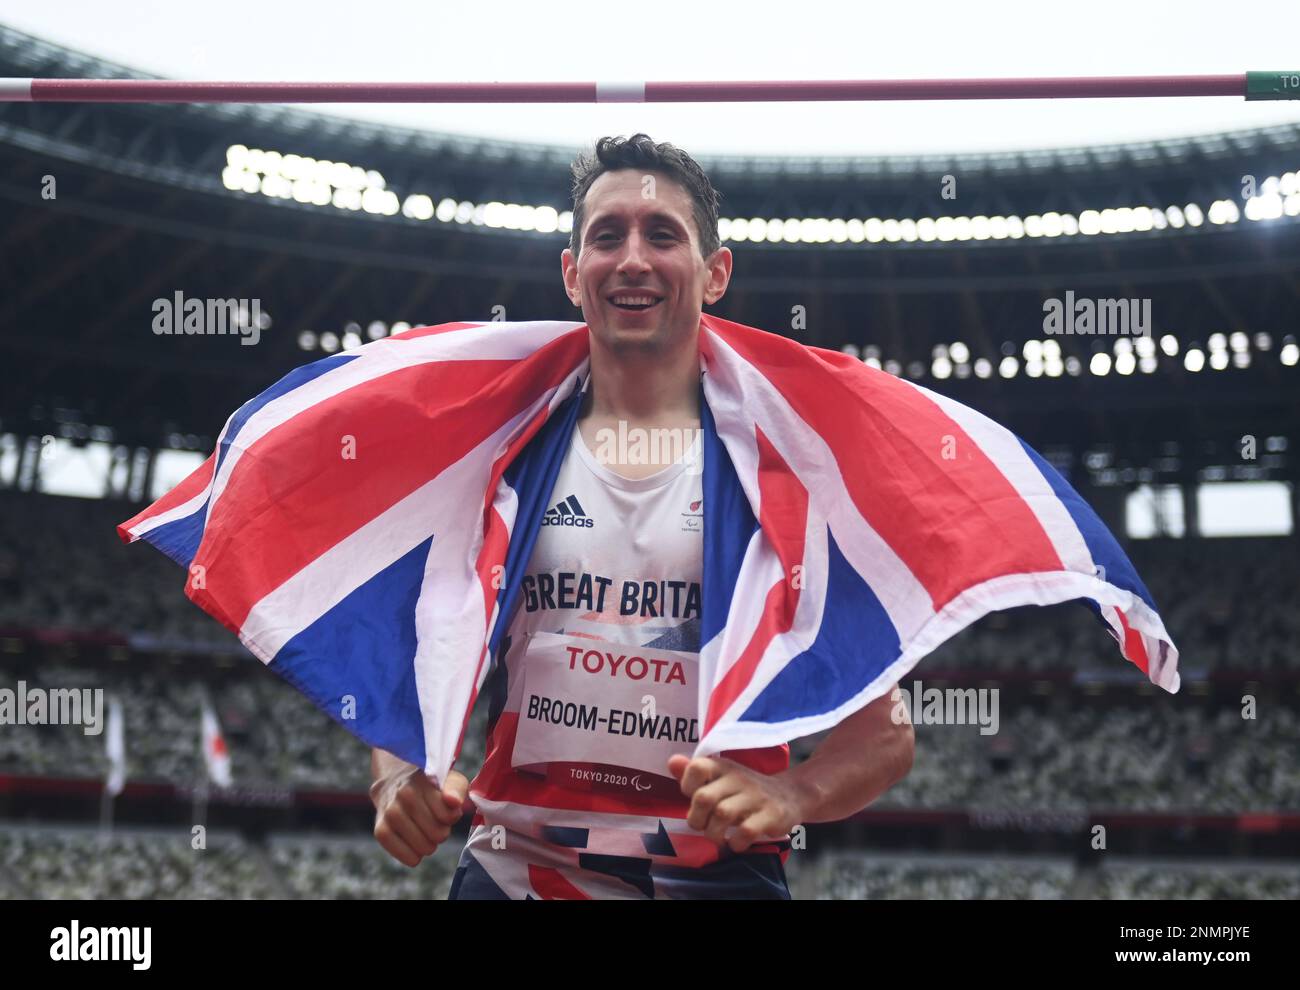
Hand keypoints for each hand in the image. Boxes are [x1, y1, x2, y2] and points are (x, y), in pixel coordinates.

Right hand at [371, 767, 468, 866]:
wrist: (394, 783)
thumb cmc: (430, 787)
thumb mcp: (449, 780)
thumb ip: (456, 790)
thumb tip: (453, 802)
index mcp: (424, 782)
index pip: (448, 815)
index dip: (452, 818)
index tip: (446, 811)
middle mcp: (404, 795)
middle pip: (437, 833)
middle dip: (441, 832)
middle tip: (435, 823)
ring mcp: (390, 812)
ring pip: (422, 846)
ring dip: (429, 845)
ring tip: (425, 832)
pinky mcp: (380, 830)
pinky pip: (403, 854)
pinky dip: (412, 856)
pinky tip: (415, 848)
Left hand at [667, 754, 805, 853]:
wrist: (790, 796)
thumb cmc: (745, 791)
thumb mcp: (721, 778)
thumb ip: (694, 773)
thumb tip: (672, 762)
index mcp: (723, 767)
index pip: (697, 767)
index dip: (687, 785)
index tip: (693, 798)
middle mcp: (738, 778)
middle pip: (704, 797)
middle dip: (696, 819)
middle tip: (703, 825)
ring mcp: (755, 796)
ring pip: (722, 815)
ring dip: (713, 834)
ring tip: (718, 837)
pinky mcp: (770, 815)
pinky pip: (746, 832)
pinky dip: (735, 843)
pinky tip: (736, 842)